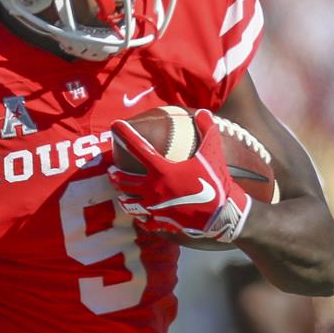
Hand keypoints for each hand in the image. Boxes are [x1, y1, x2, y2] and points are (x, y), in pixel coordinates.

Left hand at [106, 109, 250, 244]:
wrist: (222, 213)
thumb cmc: (215, 180)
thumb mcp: (212, 152)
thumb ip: (206, 129)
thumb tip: (205, 110)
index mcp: (162, 170)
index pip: (138, 148)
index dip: (125, 134)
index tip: (115, 126)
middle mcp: (154, 188)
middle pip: (125, 181)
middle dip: (116, 176)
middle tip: (111, 172)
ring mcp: (156, 207)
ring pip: (130, 203)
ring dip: (124, 198)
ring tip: (120, 195)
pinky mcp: (162, 221)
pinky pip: (145, 222)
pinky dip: (141, 219)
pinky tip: (139, 218)